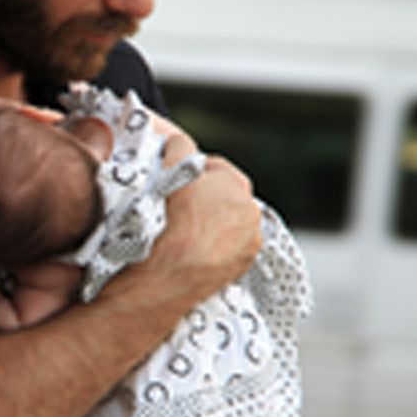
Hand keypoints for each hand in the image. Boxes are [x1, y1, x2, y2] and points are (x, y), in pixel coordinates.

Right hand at [98, 154, 261, 327]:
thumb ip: (177, 146)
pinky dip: (214, 248)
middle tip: (177, 211)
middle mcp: (250, 211)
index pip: (213, 168)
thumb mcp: (168, 169)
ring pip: (226, 225)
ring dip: (210, 225)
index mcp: (236, 183)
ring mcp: (249, 241)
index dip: (191, 174)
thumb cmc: (168, 219)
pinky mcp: (242, 266)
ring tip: (183, 234)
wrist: (166, 274)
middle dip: (205, 200)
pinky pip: (227, 250)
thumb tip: (178, 142)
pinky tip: (193, 252)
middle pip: (223, 197)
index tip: (176, 185)